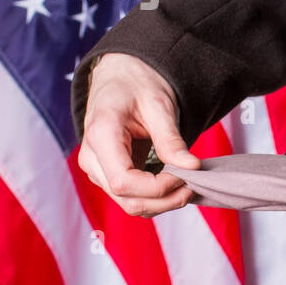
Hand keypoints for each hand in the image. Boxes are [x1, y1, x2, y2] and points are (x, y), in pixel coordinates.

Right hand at [77, 52, 200, 216]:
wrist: (121, 79)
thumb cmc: (137, 86)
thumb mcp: (158, 106)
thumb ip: (171, 138)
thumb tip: (192, 167)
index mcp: (100, 135)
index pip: (124, 182)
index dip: (158, 188)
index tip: (185, 176)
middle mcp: (91, 158)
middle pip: (128, 200)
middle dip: (165, 200)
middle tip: (193, 185)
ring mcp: (97, 170)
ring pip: (130, 205)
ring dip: (163, 203)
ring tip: (187, 185)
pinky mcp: (108, 175)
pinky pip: (133, 198)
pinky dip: (157, 198)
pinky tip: (175, 185)